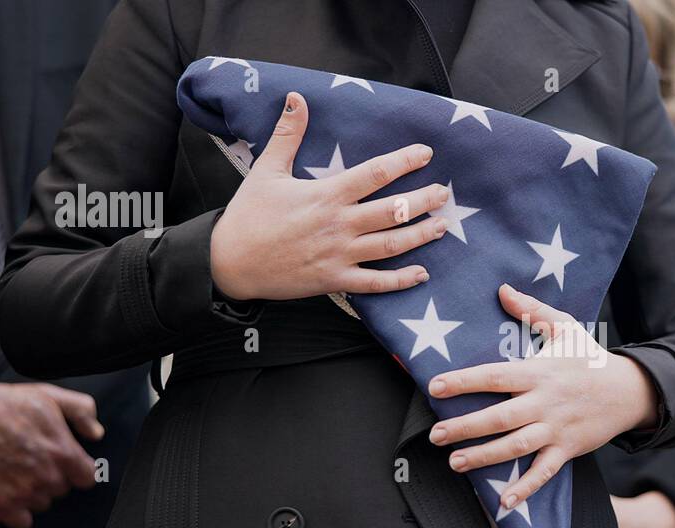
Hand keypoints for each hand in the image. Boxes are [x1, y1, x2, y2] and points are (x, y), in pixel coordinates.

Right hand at [0, 380, 101, 513]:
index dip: (77, 470)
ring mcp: (23, 493)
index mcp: (62, 452)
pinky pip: (22, 522)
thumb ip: (81, 410)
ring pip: (42, 504)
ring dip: (33, 493)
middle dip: (51, 478)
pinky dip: (16, 512)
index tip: (65, 465)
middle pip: (62, 490)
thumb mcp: (48, 395)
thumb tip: (96, 433)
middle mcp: (47, 476)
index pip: (87, 478)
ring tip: (15, 473)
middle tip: (31, 462)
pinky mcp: (0, 505)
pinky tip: (7, 492)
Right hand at [209, 91, 448, 300]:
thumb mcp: (267, 169)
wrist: (230, 262)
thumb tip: (296, 98)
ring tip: (443, 226)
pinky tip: (421, 274)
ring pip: (390, 245)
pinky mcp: (335, 280)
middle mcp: (339, 224)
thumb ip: (288, 134)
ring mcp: (339, 254)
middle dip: (422, 201)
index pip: (374, 173)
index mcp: (326, 194)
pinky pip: (375, 282)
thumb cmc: (249, 215)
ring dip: (420, 236)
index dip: (403, 162)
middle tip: (444, 193)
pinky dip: (400, 280)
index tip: (426, 153)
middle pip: (392, 211)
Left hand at [427, 284, 659, 509]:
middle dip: (465, 426)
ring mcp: (556, 428)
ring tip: (455, 462)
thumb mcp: (566, 327)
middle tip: (434, 434)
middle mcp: (544, 402)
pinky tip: (504, 502)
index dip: (464, 381)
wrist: (631, 390)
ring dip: (485, 457)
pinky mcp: (567, 449)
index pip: (494, 376)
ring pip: (516, 446)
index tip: (435, 386)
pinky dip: (525, 488)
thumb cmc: (590, 358)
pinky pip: (544, 472)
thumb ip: (532, 310)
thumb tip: (503, 289)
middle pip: (499, 416)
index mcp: (538, 371)